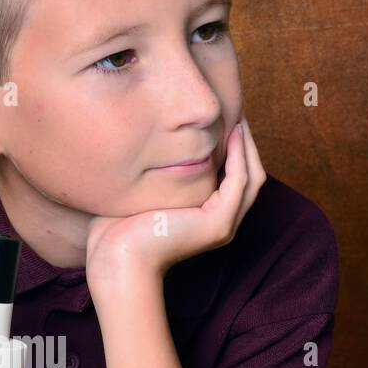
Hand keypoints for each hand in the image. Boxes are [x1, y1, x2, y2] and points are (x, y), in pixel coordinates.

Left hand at [85, 116, 266, 289]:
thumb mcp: (145, 189)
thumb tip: (150, 139)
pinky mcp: (218, 223)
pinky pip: (239, 182)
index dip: (234, 147)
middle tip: (238, 112)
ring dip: (247, 145)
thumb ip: (158, 169)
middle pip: (250, 174)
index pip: (233, 176)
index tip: (223, 119)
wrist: (116, 256)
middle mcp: (221, 222)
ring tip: (239, 117)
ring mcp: (223, 225)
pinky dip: (239, 156)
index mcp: (207, 216)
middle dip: (246, 143)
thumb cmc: (118, 227)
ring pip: (251, 176)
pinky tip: (230, 133)